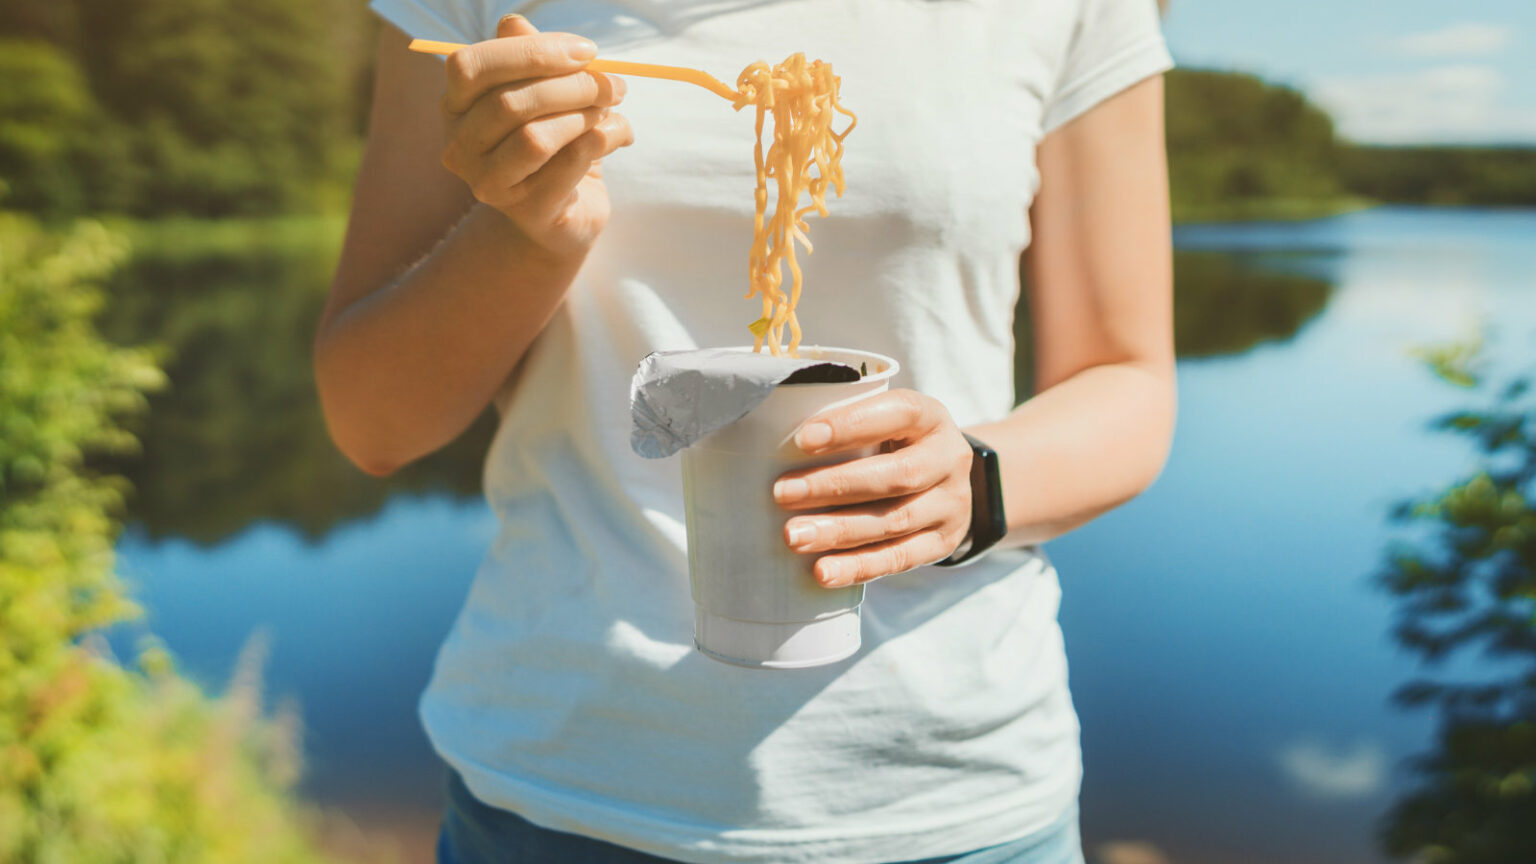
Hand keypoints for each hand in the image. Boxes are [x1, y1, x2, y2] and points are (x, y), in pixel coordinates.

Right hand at [439, 14, 633, 257]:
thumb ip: (528, 56)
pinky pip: (567, 166)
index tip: (586, 52)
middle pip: (510, 104)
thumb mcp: (542, 91)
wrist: (567, 209)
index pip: (472, 66)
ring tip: (611, 110)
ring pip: (535, 138)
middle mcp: (460, 147)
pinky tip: (620, 135)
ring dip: (585, 116)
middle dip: (573, 86)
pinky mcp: (528, 212)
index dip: (532, 52)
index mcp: (456, 105)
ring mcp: (488, 184)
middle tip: (613, 85)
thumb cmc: (554, 140)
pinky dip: (603, 141)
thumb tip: (514, 23)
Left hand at [773, 390, 973, 587]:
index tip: (803, 439)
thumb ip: (844, 426)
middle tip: (782, 494)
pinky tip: (823, 571)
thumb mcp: (881, 423)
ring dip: (840, 531)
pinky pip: (900, 559)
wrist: (944, 479)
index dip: (851, 425)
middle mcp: (949, 458)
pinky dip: (858, 566)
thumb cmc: (891, 444)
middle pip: (897, 475)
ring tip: (794, 536)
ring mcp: (951, 503)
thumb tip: (767, 441)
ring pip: (896, 521)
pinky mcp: (943, 541)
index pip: (898, 413)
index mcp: (929, 418)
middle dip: (835, 486)